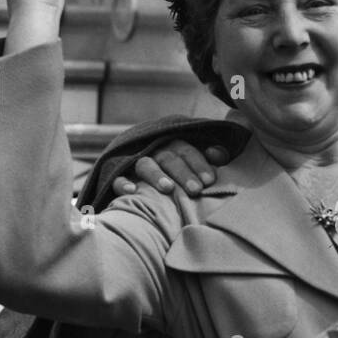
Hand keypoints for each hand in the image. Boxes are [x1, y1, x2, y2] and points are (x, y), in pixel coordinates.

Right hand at [111, 139, 229, 196]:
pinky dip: (123, 183)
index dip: (199, 163)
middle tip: (196, 190)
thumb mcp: (192, 162)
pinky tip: (131, 191)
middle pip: (168, 157)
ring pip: (145, 164)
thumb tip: (220, 155)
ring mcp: (135, 163)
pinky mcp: (118, 176)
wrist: (136, 179)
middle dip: (183, 173)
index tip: (209, 180)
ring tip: (168, 188)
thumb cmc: (177, 173)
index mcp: (172, 146)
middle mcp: (154, 151)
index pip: (186, 150)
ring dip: (156, 175)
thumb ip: (208, 157)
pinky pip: (118, 178)